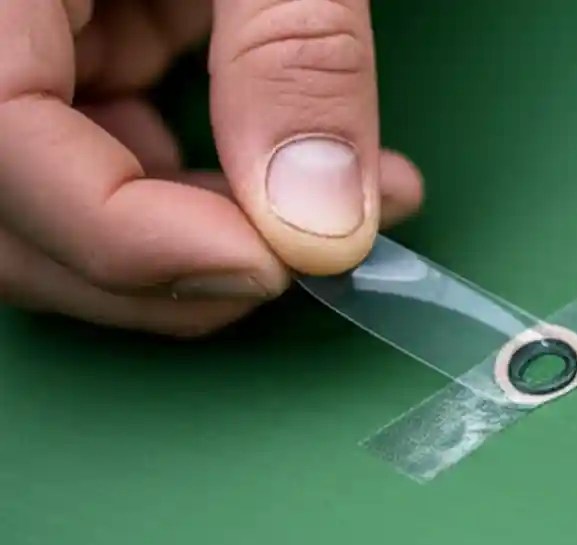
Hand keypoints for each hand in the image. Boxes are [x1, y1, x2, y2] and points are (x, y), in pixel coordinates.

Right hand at [0, 0, 423, 335]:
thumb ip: (293, 54)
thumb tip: (322, 220)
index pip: (3, 146)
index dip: (124, 236)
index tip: (267, 267)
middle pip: (23, 216)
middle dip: (169, 274)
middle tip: (307, 265)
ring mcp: (38, 47)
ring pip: (74, 206)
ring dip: (213, 242)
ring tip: (351, 221)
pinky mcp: (95, 48)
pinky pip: (124, 154)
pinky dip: (221, 193)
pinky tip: (321, 186)